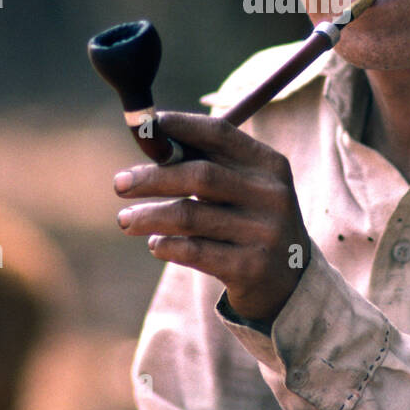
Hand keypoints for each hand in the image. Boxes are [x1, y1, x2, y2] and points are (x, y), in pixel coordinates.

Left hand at [113, 111, 310, 324]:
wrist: (290, 281)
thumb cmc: (251, 222)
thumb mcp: (245, 188)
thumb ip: (208, 164)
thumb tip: (153, 141)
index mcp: (269, 165)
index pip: (220, 134)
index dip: (178, 127)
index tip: (144, 130)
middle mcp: (271, 195)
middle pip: (199, 176)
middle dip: (152, 178)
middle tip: (119, 184)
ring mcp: (264, 232)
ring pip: (190, 216)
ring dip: (149, 216)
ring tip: (124, 220)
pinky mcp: (251, 267)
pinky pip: (195, 251)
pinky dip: (167, 246)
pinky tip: (154, 244)